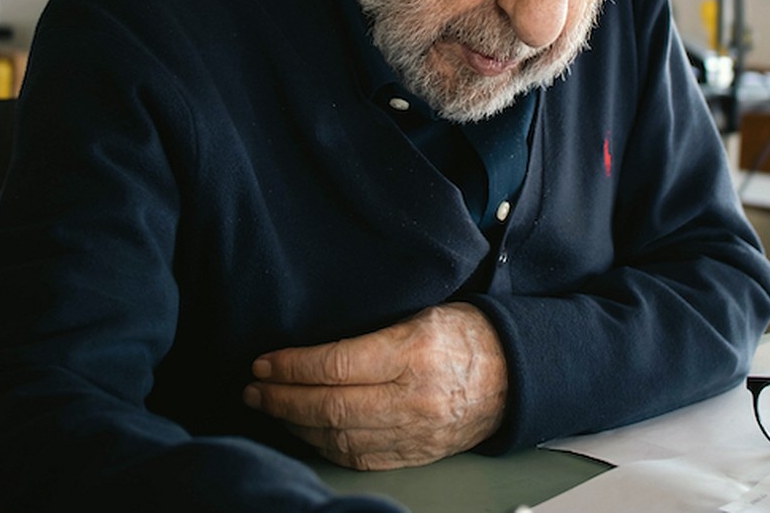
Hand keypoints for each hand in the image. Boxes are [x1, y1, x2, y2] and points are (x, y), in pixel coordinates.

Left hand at [242, 303, 507, 469]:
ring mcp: (416, 432)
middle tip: (254, 390)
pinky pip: (362, 459)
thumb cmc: (467, 332)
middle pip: (331, 406)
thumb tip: (314, 345)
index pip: (337, 365)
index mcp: (414, 351)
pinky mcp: (418, 455)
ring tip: (273, 409)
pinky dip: (327, 448)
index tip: (264, 362)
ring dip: (297, 426)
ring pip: (340, 438)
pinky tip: (307, 433)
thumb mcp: (424, 311)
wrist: (515, 372)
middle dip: (283, 399)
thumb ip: (374, 330)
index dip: (293, 367)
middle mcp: (414, 397)